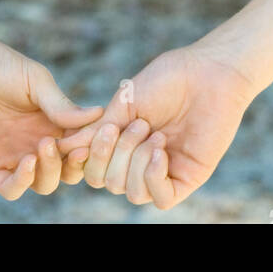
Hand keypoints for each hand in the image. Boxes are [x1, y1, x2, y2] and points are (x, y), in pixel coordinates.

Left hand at [0, 13, 103, 199]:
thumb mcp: (35, 80)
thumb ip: (61, 104)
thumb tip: (97, 115)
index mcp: (52, 120)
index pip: (81, 143)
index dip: (92, 144)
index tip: (100, 136)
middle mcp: (35, 141)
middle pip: (67, 170)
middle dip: (76, 164)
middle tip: (75, 148)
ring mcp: (13, 155)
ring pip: (44, 183)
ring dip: (52, 171)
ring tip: (45, 146)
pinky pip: (11, 188)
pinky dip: (24, 182)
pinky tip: (28, 160)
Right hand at [57, 43, 257, 209]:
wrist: (208, 72)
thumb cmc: (168, 79)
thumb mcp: (125, 103)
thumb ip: (98, 128)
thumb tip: (64, 147)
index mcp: (123, 143)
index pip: (94, 169)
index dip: (86, 159)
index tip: (91, 137)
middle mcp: (140, 161)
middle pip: (108, 181)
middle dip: (116, 153)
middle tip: (138, 124)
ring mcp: (163, 171)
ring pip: (130, 192)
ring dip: (136, 161)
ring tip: (155, 134)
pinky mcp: (187, 178)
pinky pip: (159, 198)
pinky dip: (152, 176)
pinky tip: (160, 151)